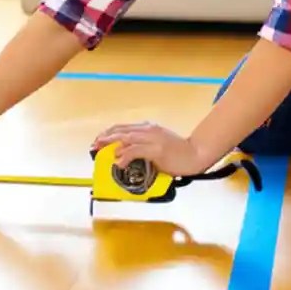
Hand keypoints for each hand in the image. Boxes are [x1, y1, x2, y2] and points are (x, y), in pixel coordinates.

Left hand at [92, 121, 208, 177]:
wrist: (196, 155)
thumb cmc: (179, 153)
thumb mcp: (158, 144)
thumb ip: (143, 146)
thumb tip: (125, 154)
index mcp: (148, 128)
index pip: (123, 127)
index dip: (108, 133)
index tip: (98, 140)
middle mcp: (149, 130)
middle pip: (121, 131)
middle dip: (105, 138)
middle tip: (94, 145)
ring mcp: (153, 138)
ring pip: (126, 138)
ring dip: (111, 144)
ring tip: (100, 151)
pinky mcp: (157, 149)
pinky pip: (136, 151)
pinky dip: (125, 155)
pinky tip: (118, 162)